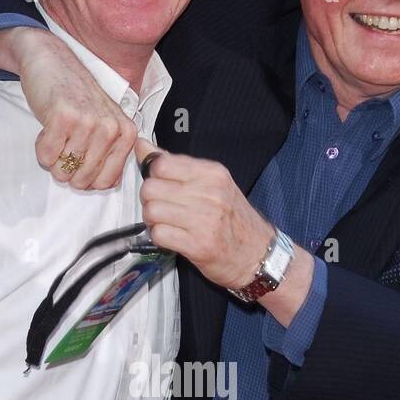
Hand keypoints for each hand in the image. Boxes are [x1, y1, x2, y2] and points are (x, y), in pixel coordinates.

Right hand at [0, 25, 136, 189]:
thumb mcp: (106, 124)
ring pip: (62, 170)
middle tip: (65, 145)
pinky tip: (48, 128)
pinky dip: (41, 149)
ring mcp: (88, 122)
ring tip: (57, 134)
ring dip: (53, 159)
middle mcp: (111, 129)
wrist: (53, 61)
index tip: (80, 158)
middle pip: (82, 180)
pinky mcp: (63, 117)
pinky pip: (46, 157)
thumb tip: (107, 185)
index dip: (86, 178)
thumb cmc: (78, 97)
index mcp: (126, 134)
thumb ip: (111, 154)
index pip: (105, 183)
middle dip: (67, 170)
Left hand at [136, 139, 274, 286]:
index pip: (161, 164)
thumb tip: (142, 145)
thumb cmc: (233, 218)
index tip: (160, 184)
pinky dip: (158, 237)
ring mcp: (204, 220)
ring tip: (166, 223)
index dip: (152, 175)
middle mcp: (209, 193)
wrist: (257, 253)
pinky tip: (171, 237)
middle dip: (149, 199)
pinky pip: (159, 234)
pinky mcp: (198, 245)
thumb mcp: (212, 182)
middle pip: (151, 188)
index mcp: (212, 173)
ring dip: (152, 220)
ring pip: (151, 211)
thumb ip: (176, 164)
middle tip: (161, 207)